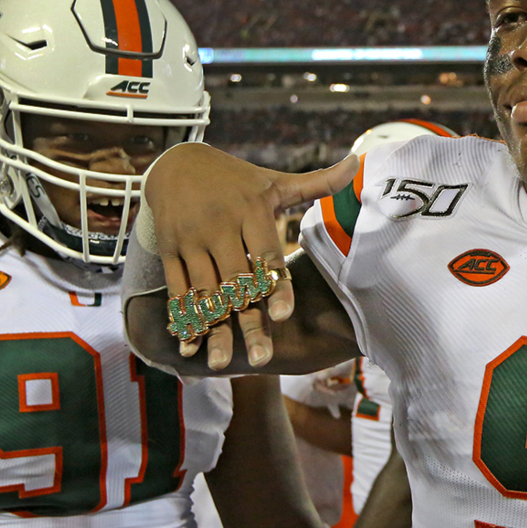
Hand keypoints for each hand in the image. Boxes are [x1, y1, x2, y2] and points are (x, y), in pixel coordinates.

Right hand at [146, 144, 358, 369]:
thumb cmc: (237, 179)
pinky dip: (182, 320)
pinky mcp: (168, 251)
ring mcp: (191, 240)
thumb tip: (357, 164)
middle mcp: (219, 227)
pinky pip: (176, 290)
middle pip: (237, 283)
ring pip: (205, 292)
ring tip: (223, 364)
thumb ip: (317, 183)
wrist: (176, 163)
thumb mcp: (275, 181)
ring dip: (213, 330)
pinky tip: (189, 348)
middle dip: (248, 322)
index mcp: (251, 211)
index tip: (283, 315)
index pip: (267, 255)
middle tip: (261, 359)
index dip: (276, 286)